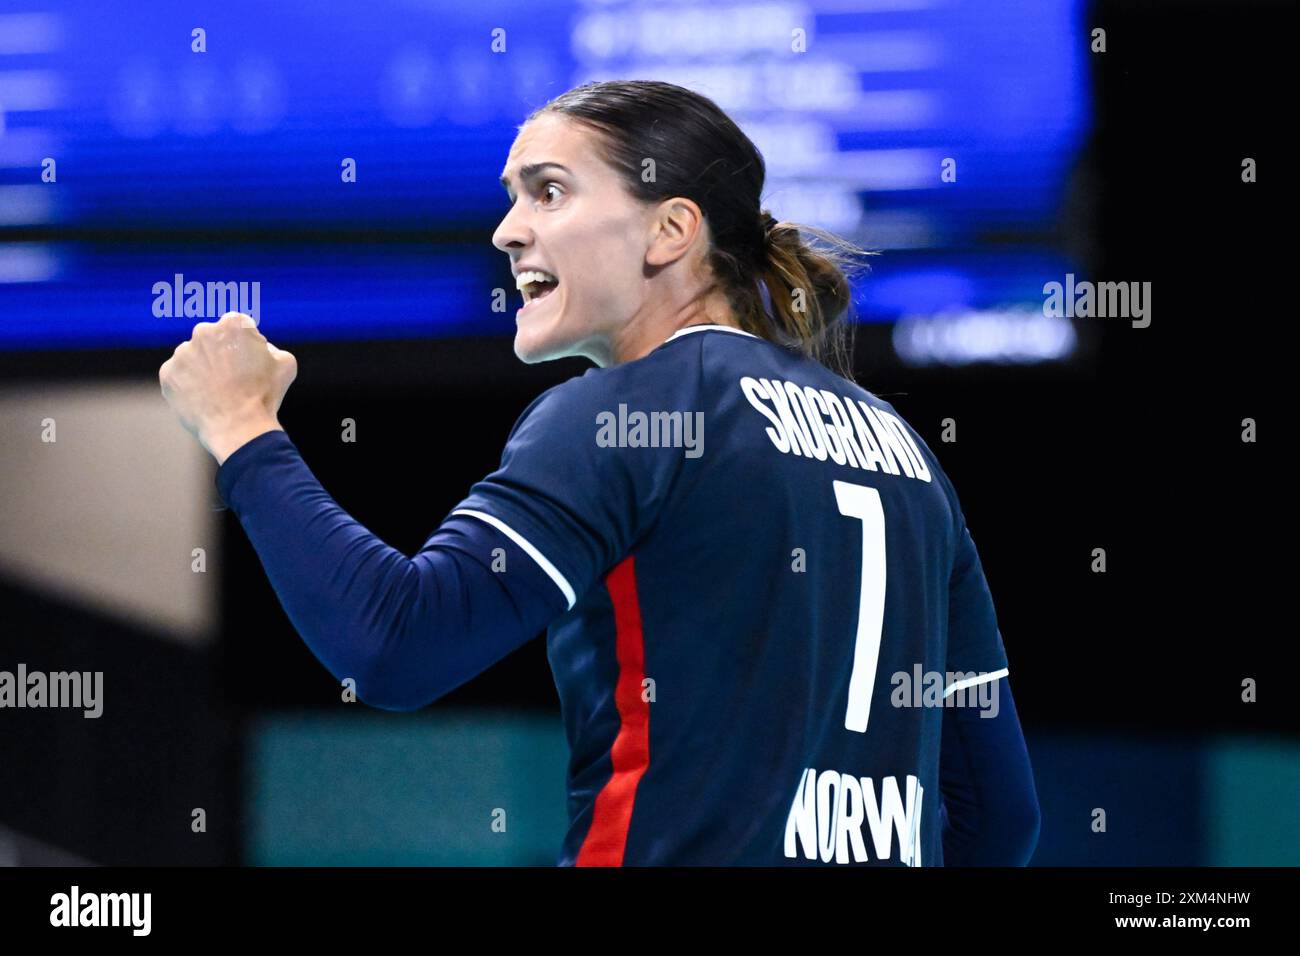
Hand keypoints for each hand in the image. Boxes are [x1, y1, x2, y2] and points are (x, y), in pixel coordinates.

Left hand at [159, 312, 296, 463]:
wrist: (238, 428)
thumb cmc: (264, 396)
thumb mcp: (285, 365)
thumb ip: (270, 347)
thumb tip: (258, 349)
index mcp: (233, 324)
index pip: (237, 327)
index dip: (246, 345)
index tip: (249, 363)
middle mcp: (203, 332)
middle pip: (212, 339)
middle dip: (220, 354)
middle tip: (233, 379)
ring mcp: (181, 353)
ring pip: (193, 357)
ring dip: (203, 369)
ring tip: (218, 393)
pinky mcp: (167, 374)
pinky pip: (178, 376)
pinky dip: (188, 385)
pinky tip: (203, 399)